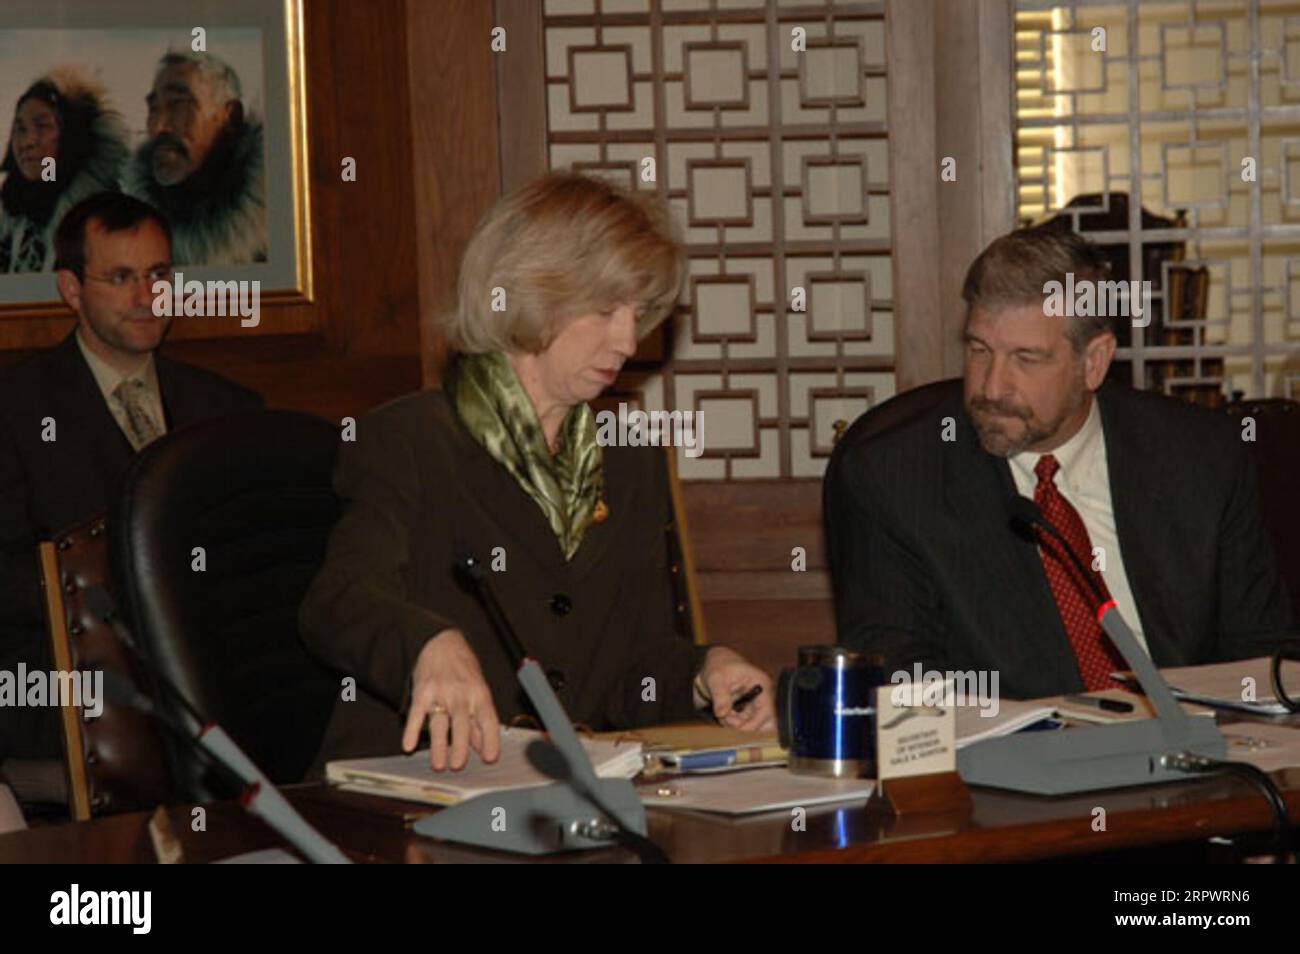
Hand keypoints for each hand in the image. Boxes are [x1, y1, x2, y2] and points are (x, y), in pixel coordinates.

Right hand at [402, 628, 501, 770]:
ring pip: (439, 722)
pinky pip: (416, 713)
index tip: (490, 759)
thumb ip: (480, 719)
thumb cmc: (463, 670)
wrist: (441, 643)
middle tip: (458, 766)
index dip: (490, 740)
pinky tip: (408, 745)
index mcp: (480, 694)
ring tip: (438, 765)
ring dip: (439, 744)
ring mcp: (440, 692)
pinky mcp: (422, 692)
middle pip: (462, 723)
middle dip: (461, 745)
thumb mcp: (478, 690)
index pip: (488, 719)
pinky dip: (411, 730)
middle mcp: (461, 693)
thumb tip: (484, 747)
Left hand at [698, 646, 775, 731]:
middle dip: (744, 726)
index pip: (767, 710)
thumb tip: (721, 713)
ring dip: (736, 724)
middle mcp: (763, 695)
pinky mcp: (749, 710)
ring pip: (753, 725)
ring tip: (722, 712)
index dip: (754, 723)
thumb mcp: (716, 678)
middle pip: (765, 722)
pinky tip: (724, 713)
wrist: (717, 666)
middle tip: (727, 718)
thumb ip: (720, 696)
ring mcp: (757, 704)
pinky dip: (733, 723)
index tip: (737, 727)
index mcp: (761, 684)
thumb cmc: (720, 666)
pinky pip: (744, 724)